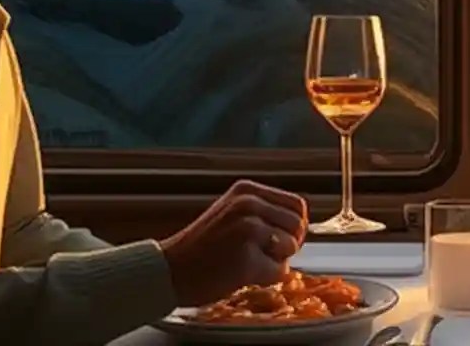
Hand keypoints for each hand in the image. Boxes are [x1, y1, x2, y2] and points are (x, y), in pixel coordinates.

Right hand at [160, 179, 307, 305]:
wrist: (168, 272)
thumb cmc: (201, 249)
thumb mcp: (231, 214)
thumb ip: (263, 212)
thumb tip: (302, 224)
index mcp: (246, 190)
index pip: (296, 205)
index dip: (293, 226)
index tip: (277, 240)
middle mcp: (249, 204)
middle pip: (298, 225)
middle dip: (287, 245)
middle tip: (260, 255)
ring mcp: (247, 229)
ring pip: (291, 248)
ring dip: (275, 261)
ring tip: (245, 262)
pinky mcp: (246, 257)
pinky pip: (279, 271)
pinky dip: (265, 278)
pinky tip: (239, 274)